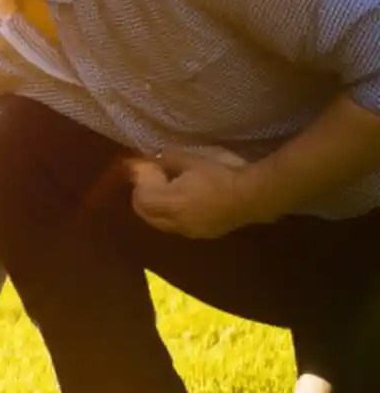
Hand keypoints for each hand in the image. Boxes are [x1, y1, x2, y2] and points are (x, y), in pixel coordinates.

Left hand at [127, 148, 267, 238]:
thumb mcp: (192, 160)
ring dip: (158, 210)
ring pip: (161, 223)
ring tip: (169, 192)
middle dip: (144, 199)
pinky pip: (178, 227)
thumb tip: (155, 157)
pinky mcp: (202, 235)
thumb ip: (169, 159)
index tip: (144, 173)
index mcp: (171, 203)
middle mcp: (175, 222)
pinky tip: (186, 203)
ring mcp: (189, 232)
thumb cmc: (221, 174)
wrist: (253, 195)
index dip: (139, 186)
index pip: (141, 200)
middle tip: (152, 183)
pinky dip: (173, 216)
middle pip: (147, 215)